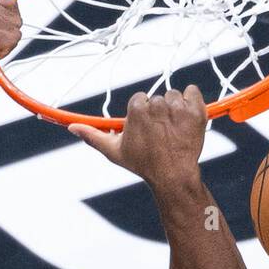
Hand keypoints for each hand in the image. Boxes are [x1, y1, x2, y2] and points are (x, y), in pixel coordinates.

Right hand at [68, 86, 207, 186]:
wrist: (173, 176)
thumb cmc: (142, 164)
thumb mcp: (114, 151)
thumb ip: (93, 136)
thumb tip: (72, 127)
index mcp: (138, 109)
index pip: (140, 100)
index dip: (143, 116)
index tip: (146, 130)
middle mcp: (158, 104)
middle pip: (157, 98)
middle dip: (159, 114)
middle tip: (160, 135)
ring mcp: (178, 108)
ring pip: (174, 96)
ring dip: (175, 109)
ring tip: (173, 131)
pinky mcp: (196, 110)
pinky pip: (193, 92)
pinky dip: (192, 102)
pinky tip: (186, 120)